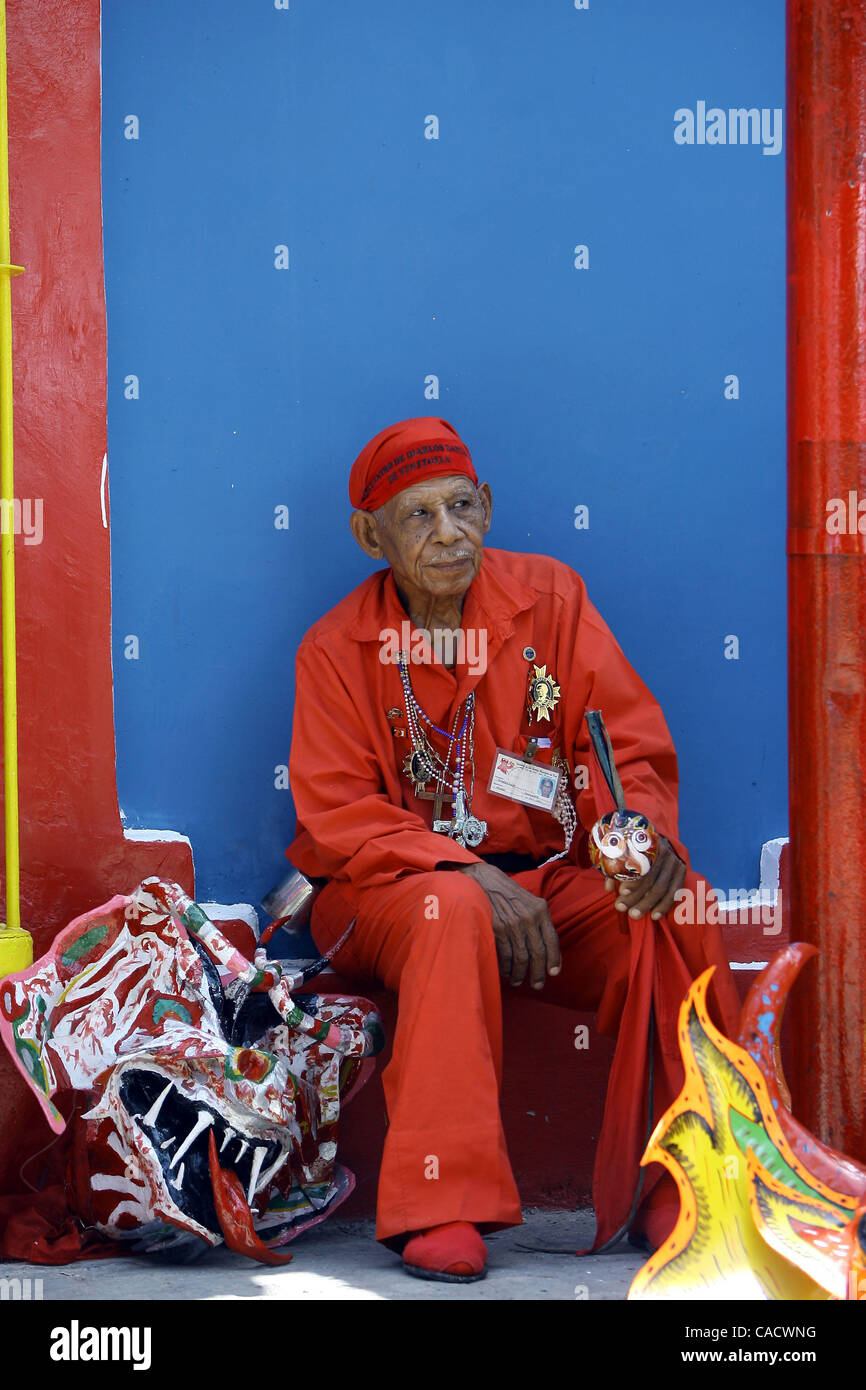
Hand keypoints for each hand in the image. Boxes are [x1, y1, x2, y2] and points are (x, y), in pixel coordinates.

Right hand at [458, 862, 561, 988]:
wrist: (484, 879)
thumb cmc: (508, 893)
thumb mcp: (529, 901)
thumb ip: (539, 921)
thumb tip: (548, 951)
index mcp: (540, 910)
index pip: (552, 940)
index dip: (554, 959)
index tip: (553, 973)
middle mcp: (529, 917)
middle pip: (537, 953)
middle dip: (538, 973)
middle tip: (537, 985)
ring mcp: (513, 923)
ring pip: (521, 957)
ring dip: (520, 973)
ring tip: (518, 981)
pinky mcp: (497, 928)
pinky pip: (505, 955)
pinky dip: (506, 967)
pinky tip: (506, 972)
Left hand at [604, 835, 685, 920]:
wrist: (661, 841)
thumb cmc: (636, 849)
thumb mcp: (623, 853)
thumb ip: (615, 868)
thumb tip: (608, 888)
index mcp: (648, 843)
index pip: (641, 863)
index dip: (632, 878)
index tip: (622, 891)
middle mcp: (663, 851)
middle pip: (650, 878)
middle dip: (635, 896)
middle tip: (621, 908)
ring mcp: (674, 861)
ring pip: (662, 887)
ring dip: (647, 904)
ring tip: (634, 915)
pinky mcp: (682, 870)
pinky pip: (675, 891)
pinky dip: (665, 905)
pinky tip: (654, 915)